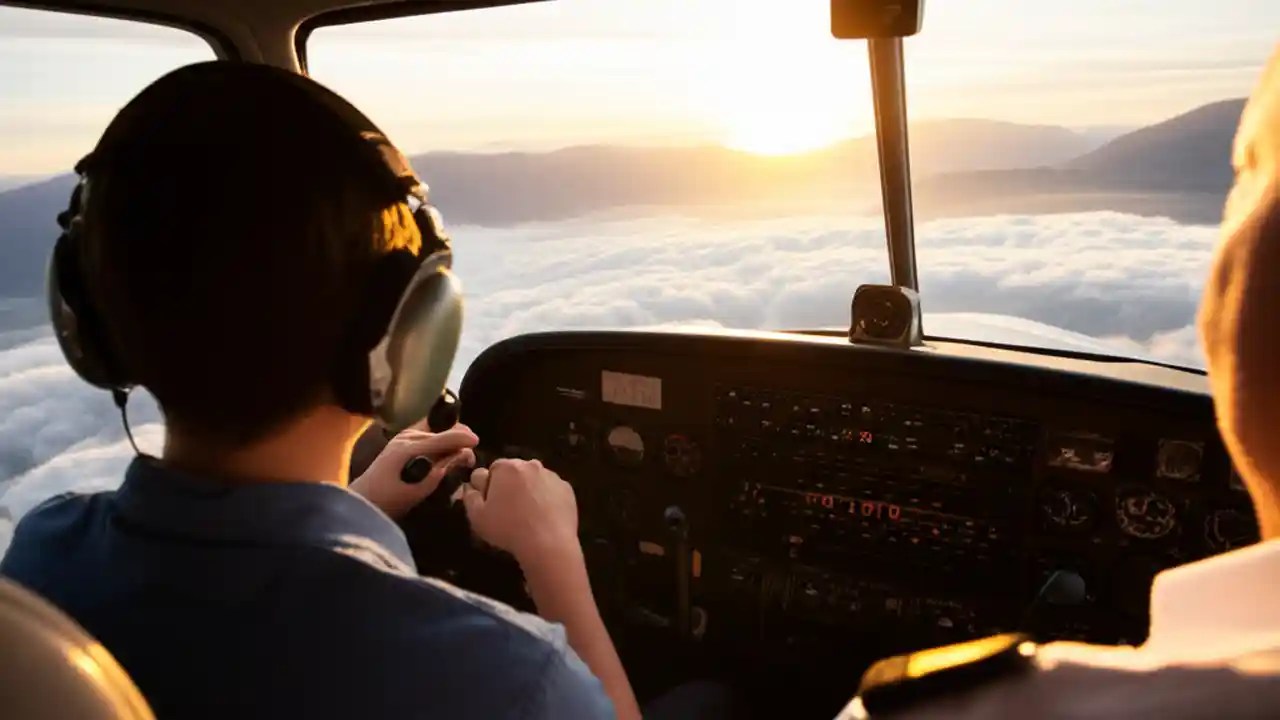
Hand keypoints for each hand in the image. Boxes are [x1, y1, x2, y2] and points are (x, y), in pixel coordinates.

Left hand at [350, 424, 476, 519]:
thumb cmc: (392, 499)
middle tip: (469, 451)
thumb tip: (466, 452)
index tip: (476, 444)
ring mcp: (402, 436)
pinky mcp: (400, 440)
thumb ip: (445, 467)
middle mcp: (408, 436)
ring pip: (436, 427)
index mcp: (413, 445)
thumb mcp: (423, 486)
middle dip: (459, 435)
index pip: (447, 433)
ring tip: (460, 452)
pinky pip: (427, 432)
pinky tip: (444, 451)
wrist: (364, 502)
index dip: (464, 437)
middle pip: (442, 426)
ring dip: (450, 436)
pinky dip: (440, 438)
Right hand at [461, 459, 580, 569]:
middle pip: (515, 472)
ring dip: (529, 492)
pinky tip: (543, 518)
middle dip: (510, 486)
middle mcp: (531, 464)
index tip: (492, 505)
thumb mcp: (477, 516)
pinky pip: (551, 490)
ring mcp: (552, 476)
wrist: (548, 544)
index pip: (493, 470)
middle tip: (509, 511)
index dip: (490, 487)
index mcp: (507, 467)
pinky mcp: (567, 489)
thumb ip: (470, 496)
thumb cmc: (508, 528)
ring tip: (528, 516)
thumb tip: (471, 485)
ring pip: (534, 480)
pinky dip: (546, 499)